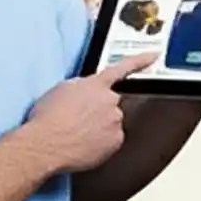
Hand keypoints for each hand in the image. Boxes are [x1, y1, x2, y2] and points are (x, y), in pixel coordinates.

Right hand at [27, 53, 156, 173]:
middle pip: (111, 103)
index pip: (122, 68)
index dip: (140, 61)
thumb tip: (88, 91)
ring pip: (111, 123)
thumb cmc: (48, 118)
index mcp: (96, 85)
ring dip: (99, 127)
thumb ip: (82, 86)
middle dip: (99, 110)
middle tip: (78, 120)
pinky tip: (83, 145)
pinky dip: (101, 143)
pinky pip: (111, 140)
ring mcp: (115, 121)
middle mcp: (110, 101)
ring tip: (77, 134)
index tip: (154, 56)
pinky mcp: (115, 141)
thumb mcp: (61, 89)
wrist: (46, 143)